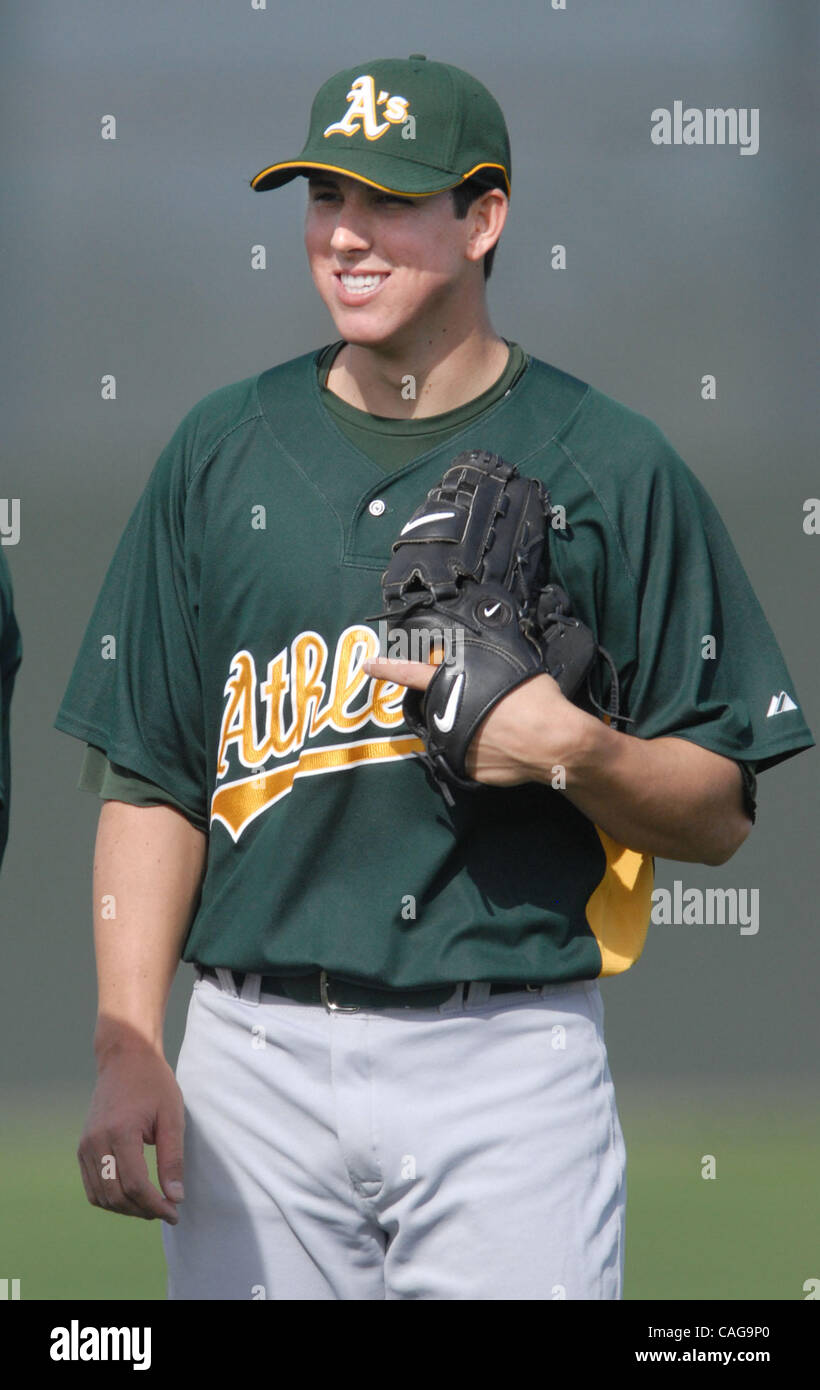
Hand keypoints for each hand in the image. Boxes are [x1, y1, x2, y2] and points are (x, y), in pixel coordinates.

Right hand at [77, 1040, 184, 1222]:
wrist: (125, 1058)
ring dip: (127, 1209)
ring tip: (152, 1206)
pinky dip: (111, 1198)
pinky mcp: (82, 1147)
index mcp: (120, 1132)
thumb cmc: (154, 1084)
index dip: (157, 1205)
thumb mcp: (172, 1117)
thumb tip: (175, 1198)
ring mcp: (85, 1146)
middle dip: (143, 1211)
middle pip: (117, 1195)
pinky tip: (133, 1196)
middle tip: (167, 1211)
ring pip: (102, 1196)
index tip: (175, 1213)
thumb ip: (172, 1159)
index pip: (136, 1185)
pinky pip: (92, 1186)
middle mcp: (96, 1142)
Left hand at [364, 657, 575, 785]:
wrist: (555, 743)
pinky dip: (488, 753)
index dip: (389, 669)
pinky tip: (511, 748)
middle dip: (460, 709)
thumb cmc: (538, 701)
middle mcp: (448, 718)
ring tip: (509, 729)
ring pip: (457, 736)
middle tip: (493, 710)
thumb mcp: (511, 669)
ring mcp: (455, 747)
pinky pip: (474, 758)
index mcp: (456, 686)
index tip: (369, 666)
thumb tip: (486, 670)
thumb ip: (488, 668)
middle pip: (441, 710)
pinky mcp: (469, 770)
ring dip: (476, 732)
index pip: (414, 674)